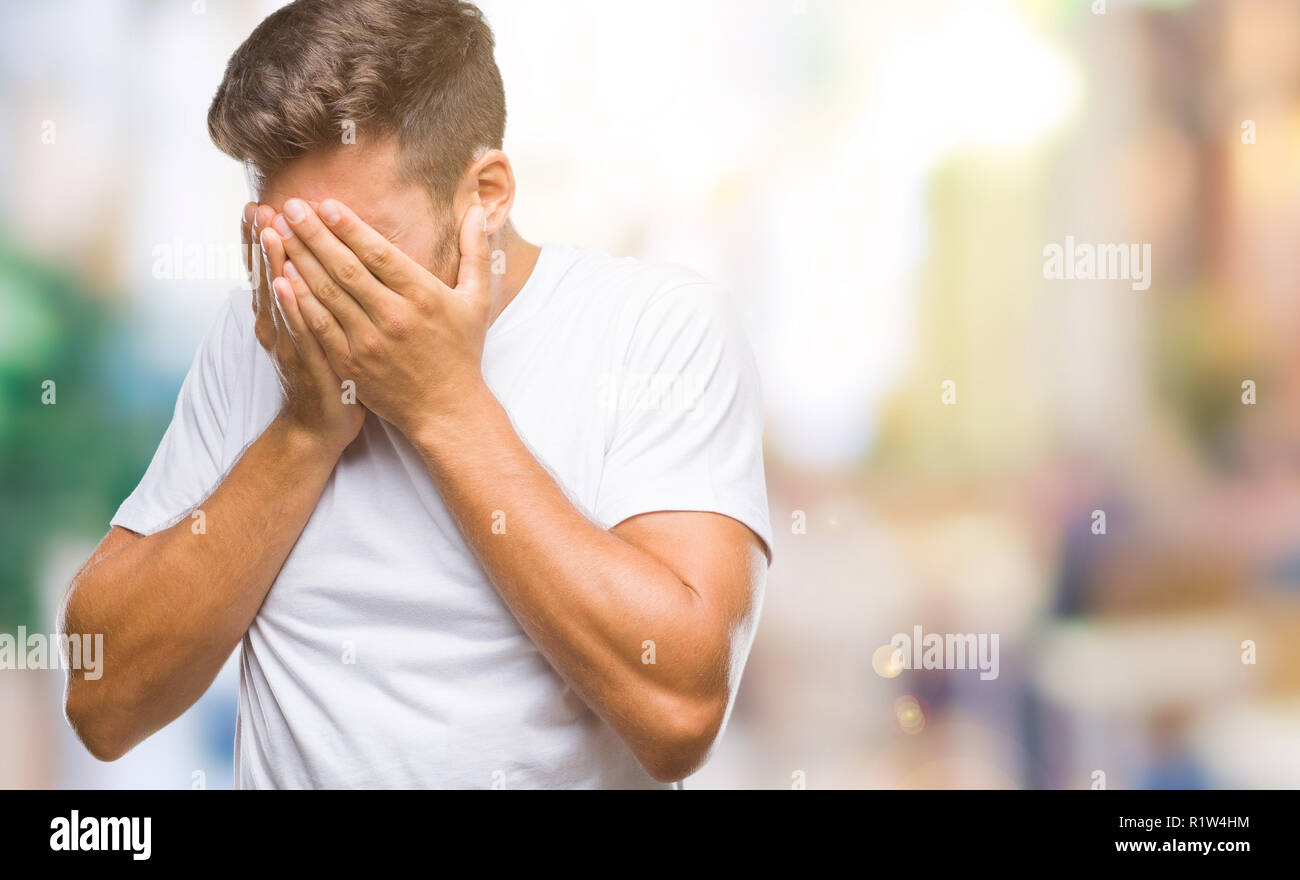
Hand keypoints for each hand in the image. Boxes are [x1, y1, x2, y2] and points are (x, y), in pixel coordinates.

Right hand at [241, 202, 365, 452]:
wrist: (317, 429)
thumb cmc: (325, 374)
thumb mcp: (318, 330)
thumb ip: (314, 296)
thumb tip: (316, 259)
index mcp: (281, 316)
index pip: (268, 270)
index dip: (259, 240)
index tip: (256, 204)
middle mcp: (277, 327)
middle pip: (266, 277)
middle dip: (261, 242)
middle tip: (258, 206)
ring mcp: (288, 346)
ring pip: (277, 299)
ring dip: (271, 264)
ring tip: (267, 231)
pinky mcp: (304, 365)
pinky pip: (297, 331)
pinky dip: (289, 307)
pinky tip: (283, 285)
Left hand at [268, 196, 492, 437]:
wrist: (448, 409)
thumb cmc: (462, 351)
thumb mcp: (477, 300)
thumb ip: (476, 251)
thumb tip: (476, 209)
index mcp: (424, 296)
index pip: (379, 254)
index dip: (349, 227)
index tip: (325, 204)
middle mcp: (395, 316)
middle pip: (346, 268)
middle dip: (314, 234)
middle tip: (290, 206)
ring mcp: (370, 342)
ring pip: (327, 294)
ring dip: (300, 260)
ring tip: (279, 233)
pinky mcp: (352, 364)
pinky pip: (320, 326)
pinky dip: (299, 300)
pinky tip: (282, 277)